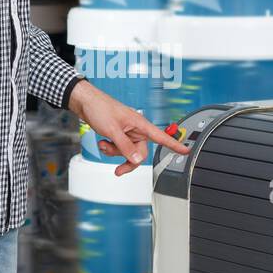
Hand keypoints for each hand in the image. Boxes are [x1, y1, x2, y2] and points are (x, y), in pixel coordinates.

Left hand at [68, 80, 191, 175]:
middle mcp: (136, 129)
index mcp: (140, 124)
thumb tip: (136, 160)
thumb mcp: (112, 130)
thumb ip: (125, 147)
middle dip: (127, 160)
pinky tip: (103, 141)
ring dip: (115, 153)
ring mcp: (128, 132)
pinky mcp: (119, 134)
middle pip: (140, 153)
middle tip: (118, 170)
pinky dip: (110, 148)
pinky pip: (119, 148)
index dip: (175, 145)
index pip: (162, 137)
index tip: (187, 151)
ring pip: (128, 152)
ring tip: (104, 144)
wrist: (85, 102)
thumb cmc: (100, 108)